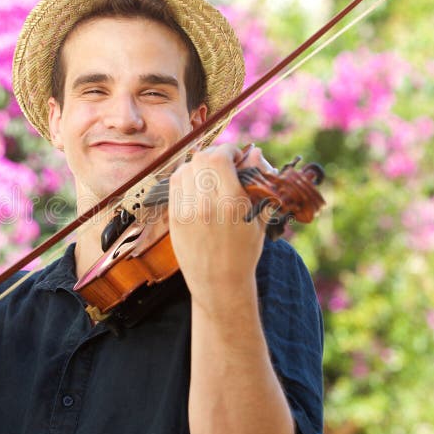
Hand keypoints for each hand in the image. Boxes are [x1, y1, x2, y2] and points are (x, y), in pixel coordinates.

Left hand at [168, 143, 266, 315]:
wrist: (219, 283)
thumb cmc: (244, 251)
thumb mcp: (259, 217)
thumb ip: (258, 182)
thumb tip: (256, 152)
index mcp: (231, 203)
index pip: (220, 157)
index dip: (229, 150)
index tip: (236, 157)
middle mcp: (206, 204)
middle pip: (200, 158)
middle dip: (214, 155)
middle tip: (224, 163)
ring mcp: (186, 211)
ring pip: (185, 168)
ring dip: (198, 165)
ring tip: (209, 176)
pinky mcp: (174, 218)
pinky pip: (174, 185)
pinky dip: (185, 178)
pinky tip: (196, 186)